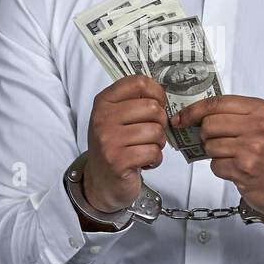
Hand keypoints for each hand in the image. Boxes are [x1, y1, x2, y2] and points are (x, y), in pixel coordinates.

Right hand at [83, 74, 167, 212]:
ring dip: (158, 143)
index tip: (158, 104)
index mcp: (104, 102)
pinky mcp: (118, 161)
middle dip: (160, 123)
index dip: (157, 92)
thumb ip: (134, 102)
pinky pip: (153, 152)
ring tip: (145, 149)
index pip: (138, 82)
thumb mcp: (115, 118)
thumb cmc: (114, 146)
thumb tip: (162, 94)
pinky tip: (144, 162)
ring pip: (156, 131)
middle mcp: (103, 118)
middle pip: (152, 108)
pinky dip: (155, 159)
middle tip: (151, 134)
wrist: (100, 181)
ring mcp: (109, 140)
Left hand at [172, 95, 263, 218]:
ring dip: (214, 154)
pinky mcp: (244, 169)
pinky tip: (236, 169)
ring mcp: (251, 148)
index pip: (216, 102)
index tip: (181, 118)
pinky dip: (220, 169)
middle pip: (209, 124)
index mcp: (260, 109)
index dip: (193, 110)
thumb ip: (234, 115)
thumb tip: (194, 114)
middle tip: (218, 142)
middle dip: (206, 136)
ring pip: (209, 146)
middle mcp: (258, 126)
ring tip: (232, 157)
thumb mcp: (262, 125)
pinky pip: (215, 165)